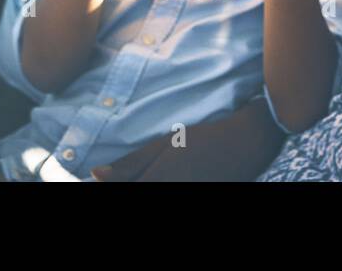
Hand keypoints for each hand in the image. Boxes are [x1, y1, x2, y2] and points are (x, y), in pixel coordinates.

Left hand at [90, 100, 286, 181]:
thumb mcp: (165, 145)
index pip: (122, 189)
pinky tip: (168, 178)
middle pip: (136, 193)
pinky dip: (164, 187)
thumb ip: (129, 164)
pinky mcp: (198, 200)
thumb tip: (95, 175)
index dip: (110, 185)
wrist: (247, 143)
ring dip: (145, 184)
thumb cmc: (204, 138)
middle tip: (128, 175)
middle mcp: (171, 195)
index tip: (98, 181)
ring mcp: (187, 198)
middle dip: (128, 183)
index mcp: (156, 183)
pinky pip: (175, 197)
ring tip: (155, 173)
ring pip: (154, 202)